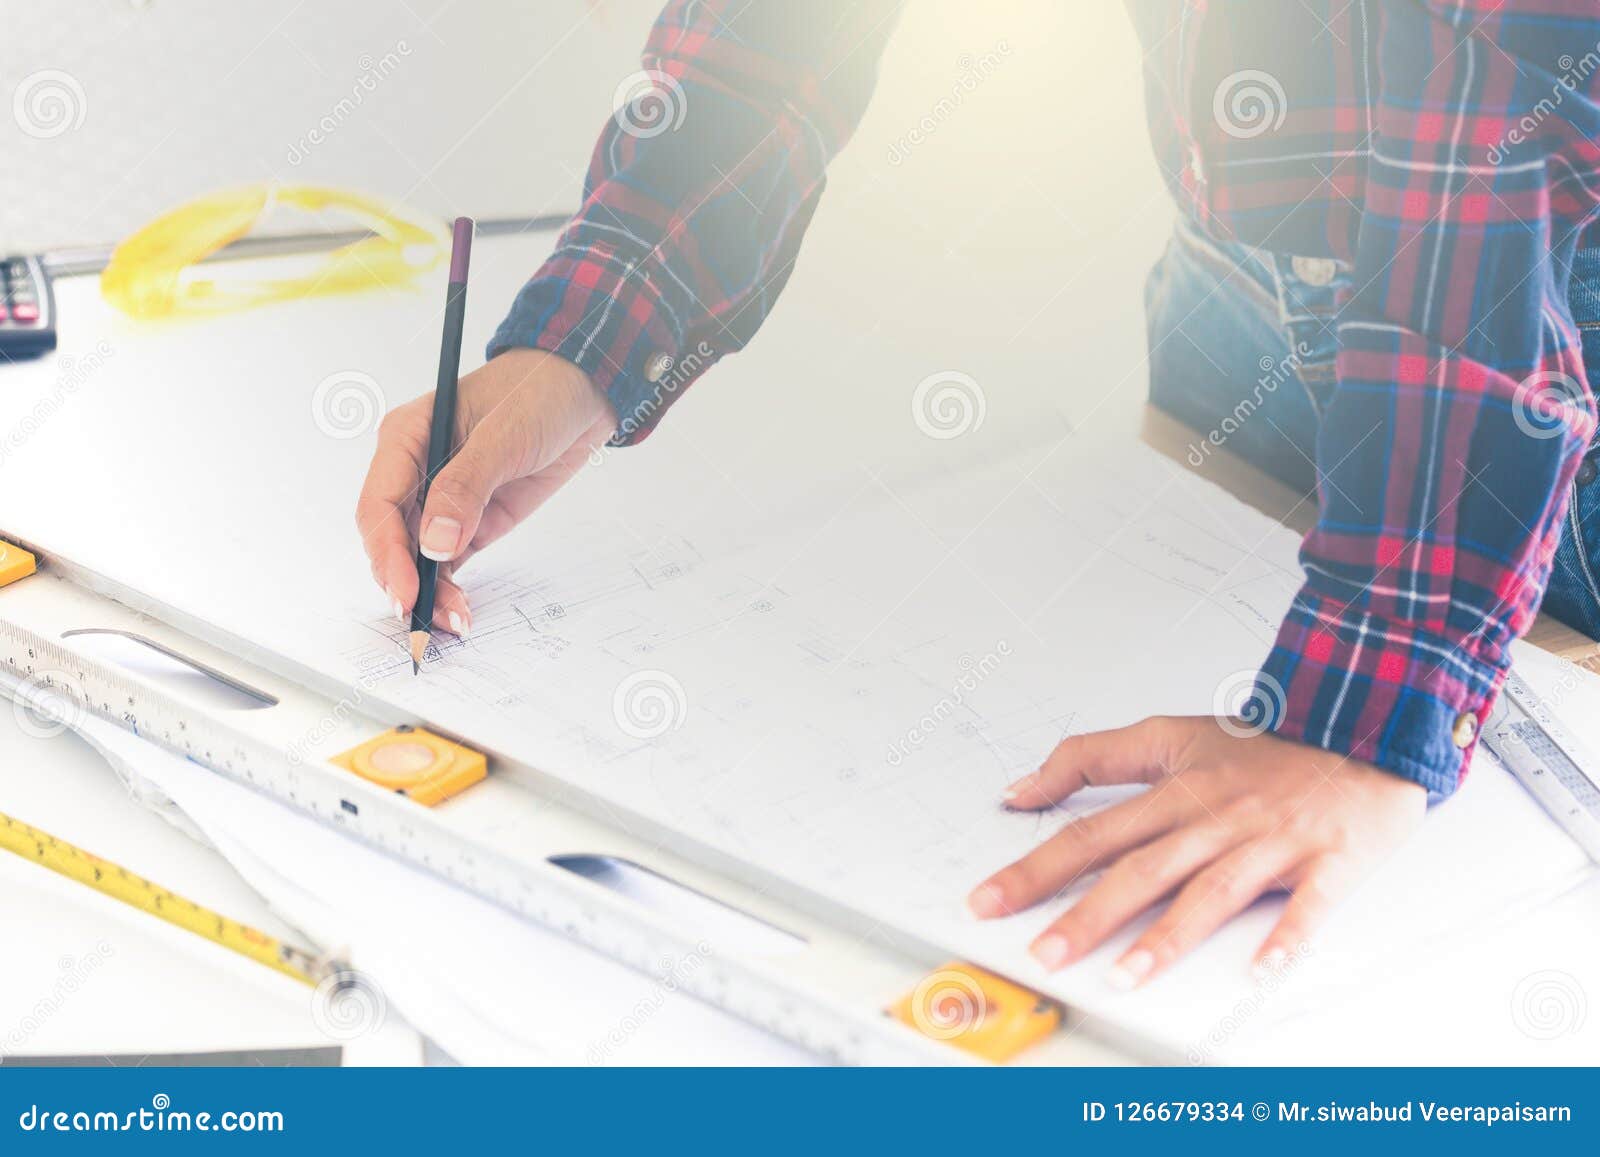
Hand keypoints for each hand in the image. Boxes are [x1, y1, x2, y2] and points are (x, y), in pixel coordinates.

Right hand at [356, 348, 614, 633]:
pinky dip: (448, 588)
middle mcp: (414, 471)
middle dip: (404, 580)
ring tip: (453, 621)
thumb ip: (467, 487)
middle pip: (390, 538)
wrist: (583, 392)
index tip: (406, 590)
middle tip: (424, 619)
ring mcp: (439, 500)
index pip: (379, 505)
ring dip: (428, 592)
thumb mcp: (505, 435)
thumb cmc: (538, 393)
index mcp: (405, 438)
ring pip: (416, 558)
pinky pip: (445, 562)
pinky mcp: (468, 521)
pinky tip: (458, 610)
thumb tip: (434, 542)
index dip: (387, 552)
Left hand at [967, 716, 1425, 986]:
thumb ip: (1090, 759)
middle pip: (1140, 869)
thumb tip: (1021, 788)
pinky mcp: (1326, 861)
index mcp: (1176, 792)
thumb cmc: (1266, 746)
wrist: (1360, 729)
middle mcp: (1214, 819)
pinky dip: (1285, 936)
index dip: (1036, 866)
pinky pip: (1305, 904)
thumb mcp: (1170, 734)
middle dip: (1086, 914)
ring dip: (1167, 936)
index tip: (990, 899)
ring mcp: (1269, 842)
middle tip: (1044, 952)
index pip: (1090, 833)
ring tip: (1124, 975)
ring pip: (1210, 891)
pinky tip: (1260, 968)